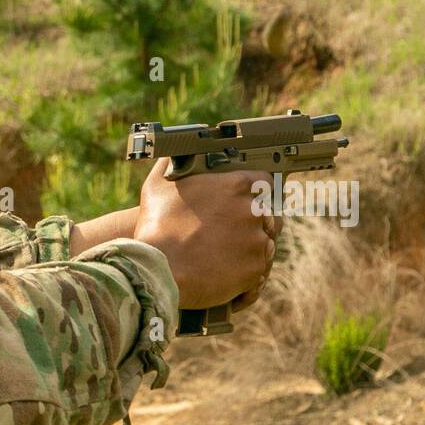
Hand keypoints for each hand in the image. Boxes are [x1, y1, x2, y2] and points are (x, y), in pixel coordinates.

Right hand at [132, 157, 280, 309]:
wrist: (158, 270)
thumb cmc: (156, 228)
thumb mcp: (158, 186)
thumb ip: (171, 164)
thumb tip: (172, 153)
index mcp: (236, 185)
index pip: (263, 181)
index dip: (254, 192)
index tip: (245, 200)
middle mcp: (252, 211)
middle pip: (268, 213)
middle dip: (254, 222)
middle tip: (233, 232)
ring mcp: (256, 241)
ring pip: (265, 242)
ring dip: (250, 247)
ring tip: (228, 255)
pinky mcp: (255, 268)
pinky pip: (259, 268)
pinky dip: (248, 271)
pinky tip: (230, 271)